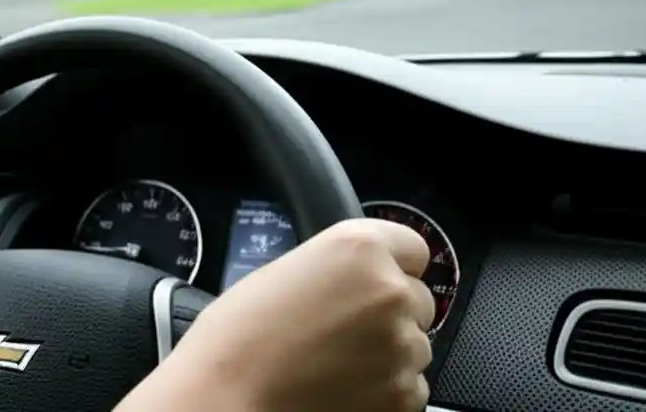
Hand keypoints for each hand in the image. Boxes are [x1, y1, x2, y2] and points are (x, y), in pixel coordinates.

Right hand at [122, 218, 433, 411]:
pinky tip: (341, 387)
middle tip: (343, 330)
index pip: (413, 249)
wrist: (229, 396)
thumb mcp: (286, 271)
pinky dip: (385, 389)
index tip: (378, 281)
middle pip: (416, 299)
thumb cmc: (239, 337)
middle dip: (388, 313)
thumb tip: (357, 284)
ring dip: (387, 353)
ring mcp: (401, 345)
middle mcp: (389, 291)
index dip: (394, 267)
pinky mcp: (403, 393)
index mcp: (359, 248)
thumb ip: (337, 268)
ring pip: (414, 345)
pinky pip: (410, 385)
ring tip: (334, 363)